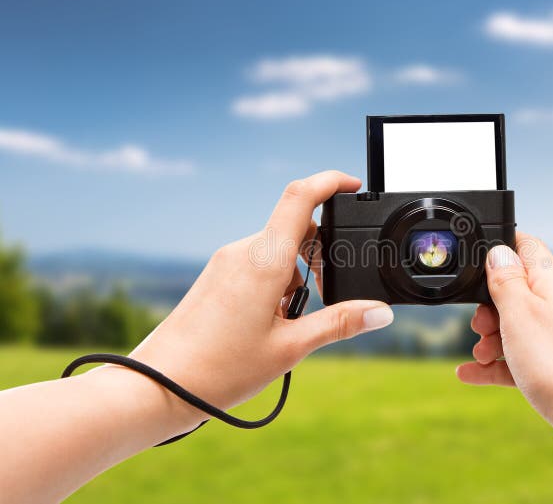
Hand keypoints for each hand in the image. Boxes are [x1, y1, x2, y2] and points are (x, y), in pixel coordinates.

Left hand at [128, 170, 393, 419]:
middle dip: (320, 256)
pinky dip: (276, 283)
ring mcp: (226, 262)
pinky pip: (257, 264)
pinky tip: (269, 323)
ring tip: (289, 324)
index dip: (330, 182)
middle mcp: (243, 251)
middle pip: (295, 229)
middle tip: (325, 299)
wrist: (156, 386)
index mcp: (264, 260)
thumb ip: (339, 323)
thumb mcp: (290, 348)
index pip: (300, 197)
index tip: (353, 186)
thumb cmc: (219, 369)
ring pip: (277, 251)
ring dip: (297, 277)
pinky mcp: (217, 276)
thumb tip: (380, 312)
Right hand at [456, 232, 552, 470]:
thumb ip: (505, 279)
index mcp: (552, 280)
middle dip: (487, 307)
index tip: (473, 264)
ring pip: (514, 327)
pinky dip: (494, 365)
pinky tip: (468, 374)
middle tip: (480, 326)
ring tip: (480, 355)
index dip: (496, 248)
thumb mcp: (520, 312)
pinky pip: (517, 359)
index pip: (523, 246)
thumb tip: (499, 250)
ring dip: (489, 339)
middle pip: (513, 290)